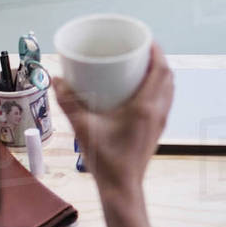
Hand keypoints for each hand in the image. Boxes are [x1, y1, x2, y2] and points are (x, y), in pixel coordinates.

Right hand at [54, 44, 173, 196]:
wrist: (122, 188)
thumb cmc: (106, 161)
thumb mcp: (83, 128)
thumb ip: (69, 102)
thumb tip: (57, 80)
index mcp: (145, 107)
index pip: (160, 70)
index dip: (156, 50)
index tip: (144, 38)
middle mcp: (158, 112)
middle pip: (167, 76)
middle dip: (157, 58)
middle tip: (140, 48)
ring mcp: (160, 122)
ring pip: (168, 89)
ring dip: (160, 73)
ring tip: (141, 65)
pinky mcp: (157, 130)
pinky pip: (164, 101)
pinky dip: (158, 88)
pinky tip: (140, 89)